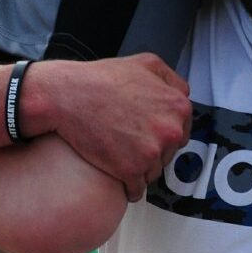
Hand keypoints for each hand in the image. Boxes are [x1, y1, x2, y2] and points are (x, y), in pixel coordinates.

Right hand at [40, 54, 191, 200]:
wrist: (68, 96)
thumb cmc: (100, 80)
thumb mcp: (145, 63)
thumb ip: (171, 79)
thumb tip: (183, 93)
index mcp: (178, 107)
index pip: (183, 132)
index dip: (163, 133)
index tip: (150, 133)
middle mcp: (170, 131)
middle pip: (169, 154)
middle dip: (152, 150)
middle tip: (130, 140)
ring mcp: (152, 152)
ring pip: (153, 172)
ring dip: (140, 169)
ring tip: (120, 153)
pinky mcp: (131, 170)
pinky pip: (137, 189)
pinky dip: (128, 186)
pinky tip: (118, 175)